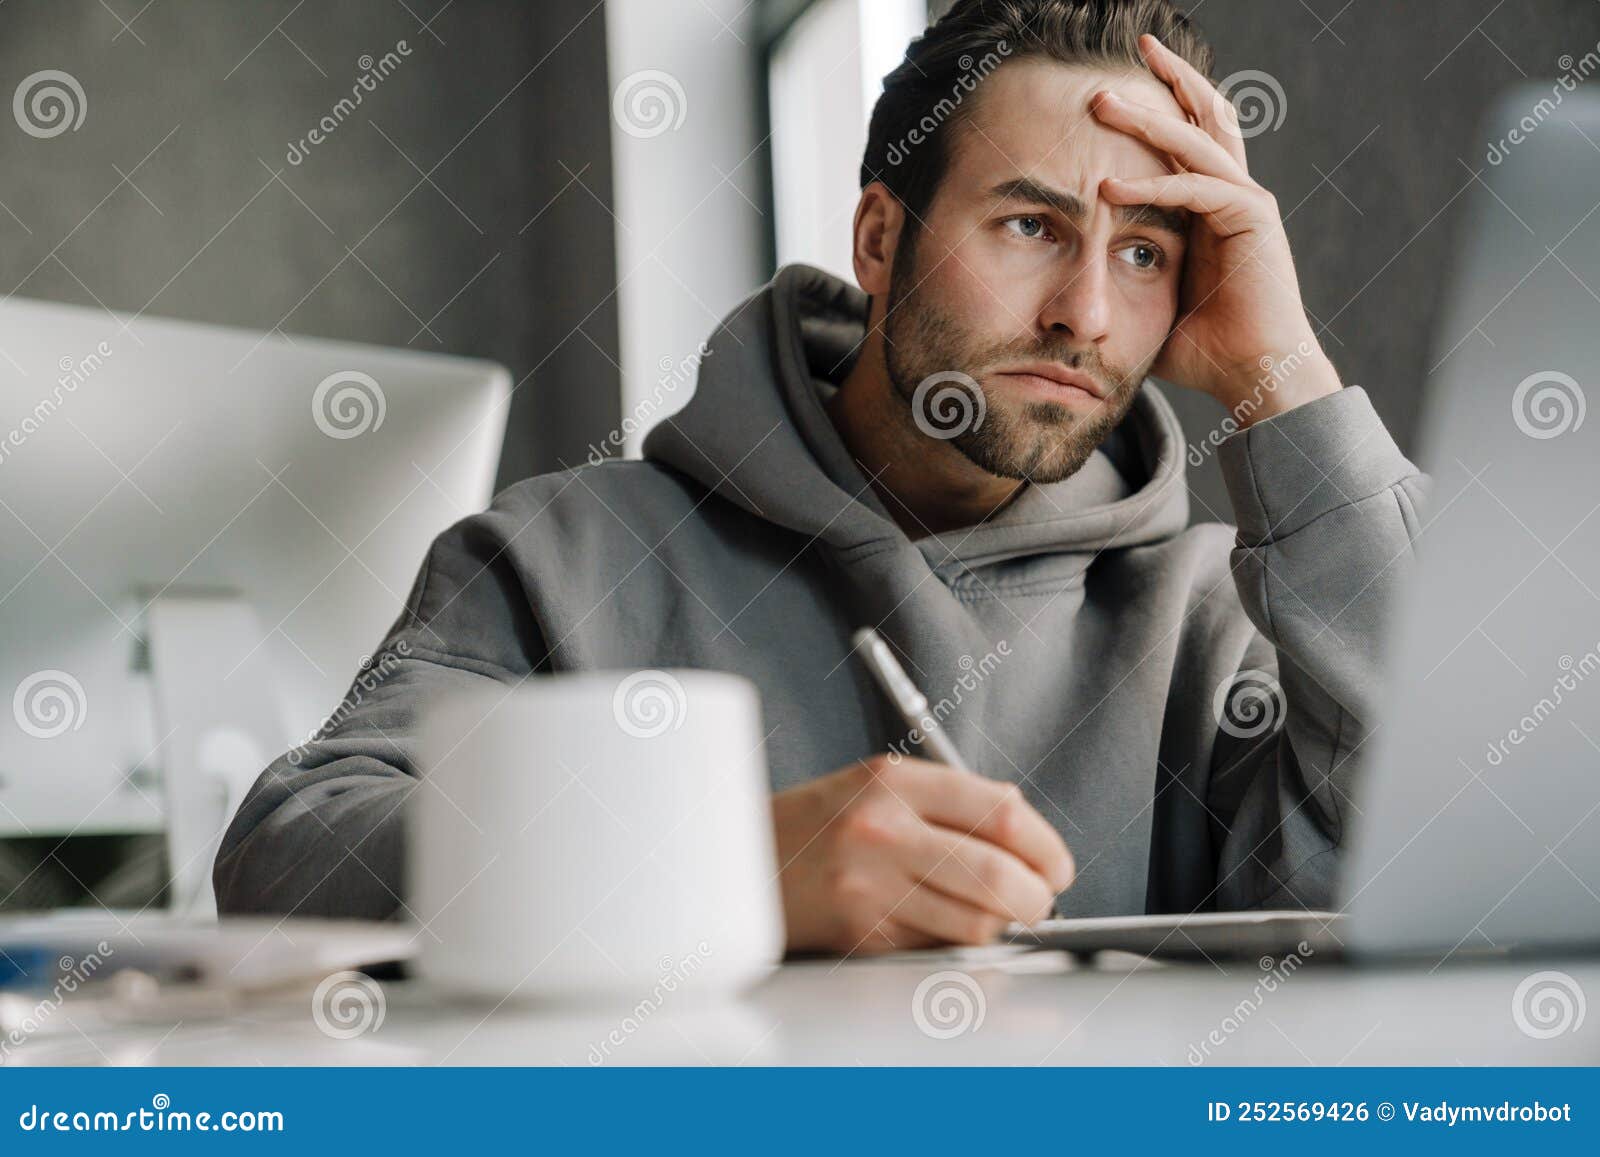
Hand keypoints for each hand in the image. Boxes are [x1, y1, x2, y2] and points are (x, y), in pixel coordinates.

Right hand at [772, 754, 1075, 954]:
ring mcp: (869, 887)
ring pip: (976, 924)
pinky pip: (937, 949)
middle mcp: (882, 830)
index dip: (1046, 847)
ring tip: (988, 915)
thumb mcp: (876, 785)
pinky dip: (954, 944)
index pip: (1001, 812)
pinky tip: (938, 926)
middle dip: (1037, 899)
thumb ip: (950, 803)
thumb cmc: (815, 825)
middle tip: (1041, 902)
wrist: (739, 862)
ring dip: (998, 928)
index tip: (1057, 866)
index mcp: (893, 781)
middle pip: (999, 876)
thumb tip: (1029, 842)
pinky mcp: (861, 935)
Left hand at [1092, 33, 1341, 425]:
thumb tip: (1068, 287)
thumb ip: (1120, 279)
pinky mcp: (1253, 220)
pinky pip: (1198, 189)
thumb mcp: (1147, 302)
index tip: (1115, 78)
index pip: (1189, 134)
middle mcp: (1234, 192)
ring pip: (1197, 140)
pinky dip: (1154, 187)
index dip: (1162, 99)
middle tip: (1121, 56)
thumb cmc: (1204, 349)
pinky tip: (1109, 188)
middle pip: (1202, 114)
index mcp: (1212, 204)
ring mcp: (1246, 202)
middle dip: (1164, 81)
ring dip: (1149, 119)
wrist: (1252, 375)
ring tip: (1100, 103)